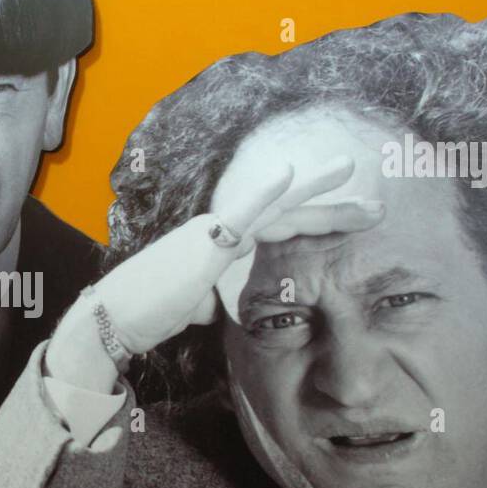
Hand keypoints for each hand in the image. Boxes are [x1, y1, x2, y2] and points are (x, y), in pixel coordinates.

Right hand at [45, 156, 381, 392]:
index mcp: (217, 243)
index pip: (276, 225)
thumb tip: (209, 304)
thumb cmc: (145, 313)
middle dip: (330, 200)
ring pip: (273, 205)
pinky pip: (238, 214)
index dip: (315, 219)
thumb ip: (201, 298)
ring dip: (314, 189)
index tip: (352, 220)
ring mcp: (213, 233)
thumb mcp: (185, 306)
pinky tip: (287, 173)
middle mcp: (218, 229)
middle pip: (285, 209)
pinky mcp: (204, 244)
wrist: (115, 318)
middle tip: (371, 195)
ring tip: (349, 169)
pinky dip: (263, 192)